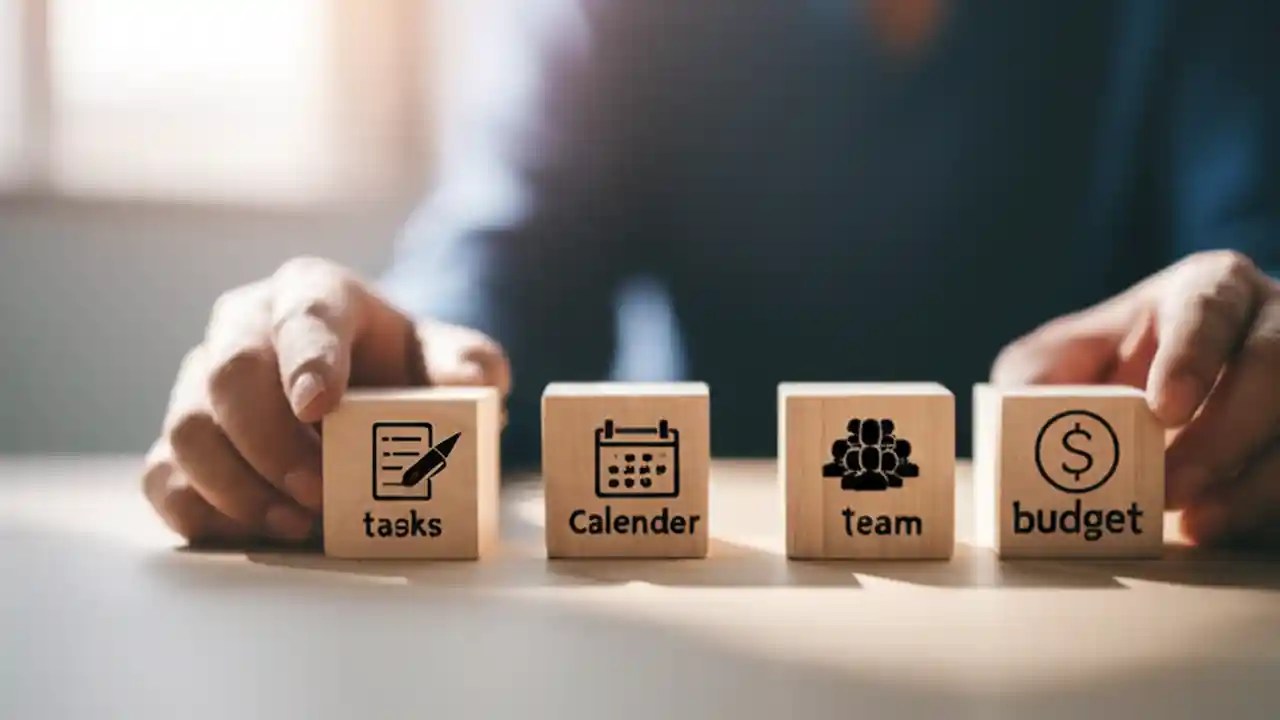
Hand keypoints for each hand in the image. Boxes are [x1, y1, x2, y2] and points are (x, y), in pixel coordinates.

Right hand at [141, 257, 510, 543]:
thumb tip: (482, 387)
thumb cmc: (396, 366)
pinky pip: (162, 475)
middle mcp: (243, 327)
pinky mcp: (181, 438)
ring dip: (238, 486)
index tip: (320, 407)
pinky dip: (202, 512)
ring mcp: (201, 381)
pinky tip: (253, 532)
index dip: (308, 361)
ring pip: (188, 428)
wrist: (355, 384)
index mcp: (310, 294)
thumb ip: (466, 365)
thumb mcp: (442, 357)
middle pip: (229, 373)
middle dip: (272, 441)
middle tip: (318, 492)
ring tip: (297, 523)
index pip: (302, 317)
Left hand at [992, 250, 1279, 546]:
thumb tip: (1020, 409)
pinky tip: (1221, 528)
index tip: (1164, 410)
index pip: (1210, 307)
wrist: (1173, 398)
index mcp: (1210, 289)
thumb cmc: (1115, 368)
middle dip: (1223, 434)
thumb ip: (1037, 374)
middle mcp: (1273, 323)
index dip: (1192, 357)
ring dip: (1254, 482)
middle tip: (1171, 488)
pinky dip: (1265, 504)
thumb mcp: (1065, 357)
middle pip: (1273, 368)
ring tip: (1196, 523)